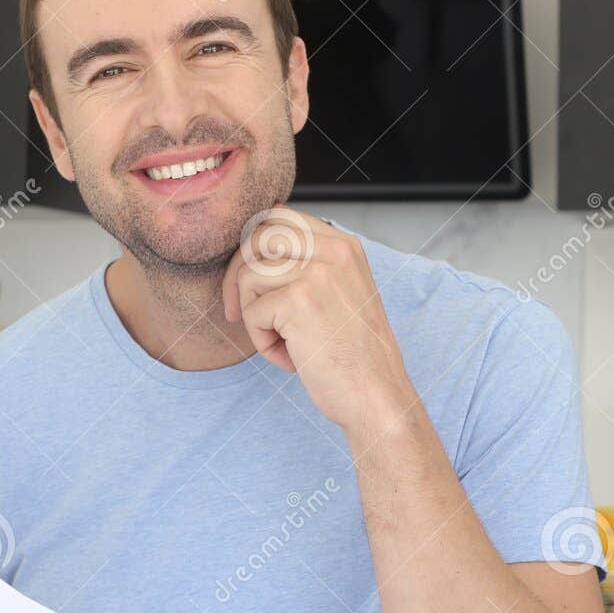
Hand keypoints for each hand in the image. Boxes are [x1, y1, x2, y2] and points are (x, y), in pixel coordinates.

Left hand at [221, 207, 412, 434]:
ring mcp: (316, 273)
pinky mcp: (298, 301)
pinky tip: (289, 357)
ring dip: (254, 316)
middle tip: (241, 311)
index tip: (251, 282)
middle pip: (257, 237)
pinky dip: (261, 341)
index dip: (254, 247)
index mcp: (344, 246)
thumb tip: (251, 255)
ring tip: (281, 342)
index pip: (280, 217)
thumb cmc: (354, 355)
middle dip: (237, 274)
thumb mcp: (340, 294)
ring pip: (248, 275)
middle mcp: (333, 251)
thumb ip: (308, 268)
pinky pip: (251, 313)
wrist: (376, 395)